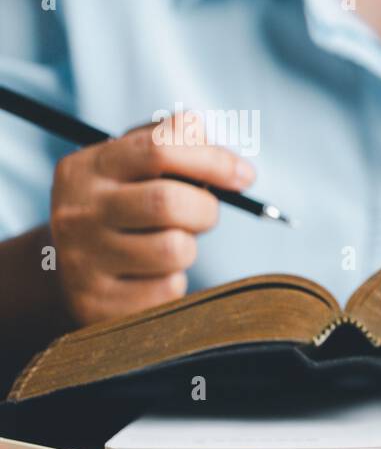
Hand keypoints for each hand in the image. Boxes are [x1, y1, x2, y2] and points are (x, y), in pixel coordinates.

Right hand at [48, 112, 255, 325]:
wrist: (68, 273)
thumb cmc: (122, 210)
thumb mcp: (133, 168)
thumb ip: (176, 146)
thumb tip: (231, 165)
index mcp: (88, 168)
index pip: (158, 149)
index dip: (213, 160)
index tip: (244, 176)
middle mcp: (78, 211)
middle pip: (168, 201)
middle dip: (205, 209)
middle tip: (204, 215)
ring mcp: (84, 260)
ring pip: (175, 249)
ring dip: (189, 247)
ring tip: (170, 244)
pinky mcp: (99, 303)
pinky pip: (169, 289)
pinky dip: (174, 281)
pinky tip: (151, 275)